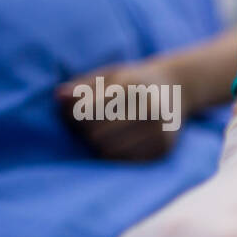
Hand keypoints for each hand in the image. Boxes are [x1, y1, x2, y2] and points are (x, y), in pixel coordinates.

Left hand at [56, 58, 183, 160]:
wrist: (177, 89)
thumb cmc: (133, 81)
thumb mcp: (109, 75)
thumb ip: (83, 86)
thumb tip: (58, 97)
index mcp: (133, 85)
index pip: (88, 111)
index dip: (73, 115)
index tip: (72, 113)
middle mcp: (150, 108)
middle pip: (97, 134)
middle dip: (86, 132)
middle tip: (87, 125)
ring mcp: (160, 130)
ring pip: (110, 150)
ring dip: (99, 145)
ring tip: (102, 133)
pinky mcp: (164, 148)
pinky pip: (126, 160)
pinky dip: (116, 153)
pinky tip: (119, 142)